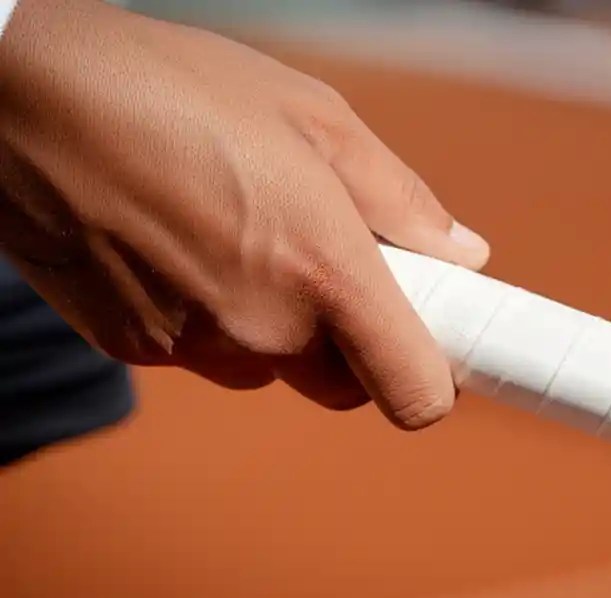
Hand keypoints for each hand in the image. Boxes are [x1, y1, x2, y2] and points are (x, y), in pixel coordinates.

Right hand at [0, 0, 488, 427]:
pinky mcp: (133, 349)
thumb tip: (464, 257)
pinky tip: (179, 241)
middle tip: (328, 256)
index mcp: (326, 274)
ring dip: (276, 324)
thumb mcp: (317, 118)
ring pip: (271, 367)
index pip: (416, 395)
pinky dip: (209, 314)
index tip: (440, 343)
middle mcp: (263, 331)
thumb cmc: (175, 87)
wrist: (20, 93)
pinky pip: (204, 352)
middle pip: (346, 383)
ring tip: (238, 228)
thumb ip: (403, 202)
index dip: (436, 377)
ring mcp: (193, 348)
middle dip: (351, 335)